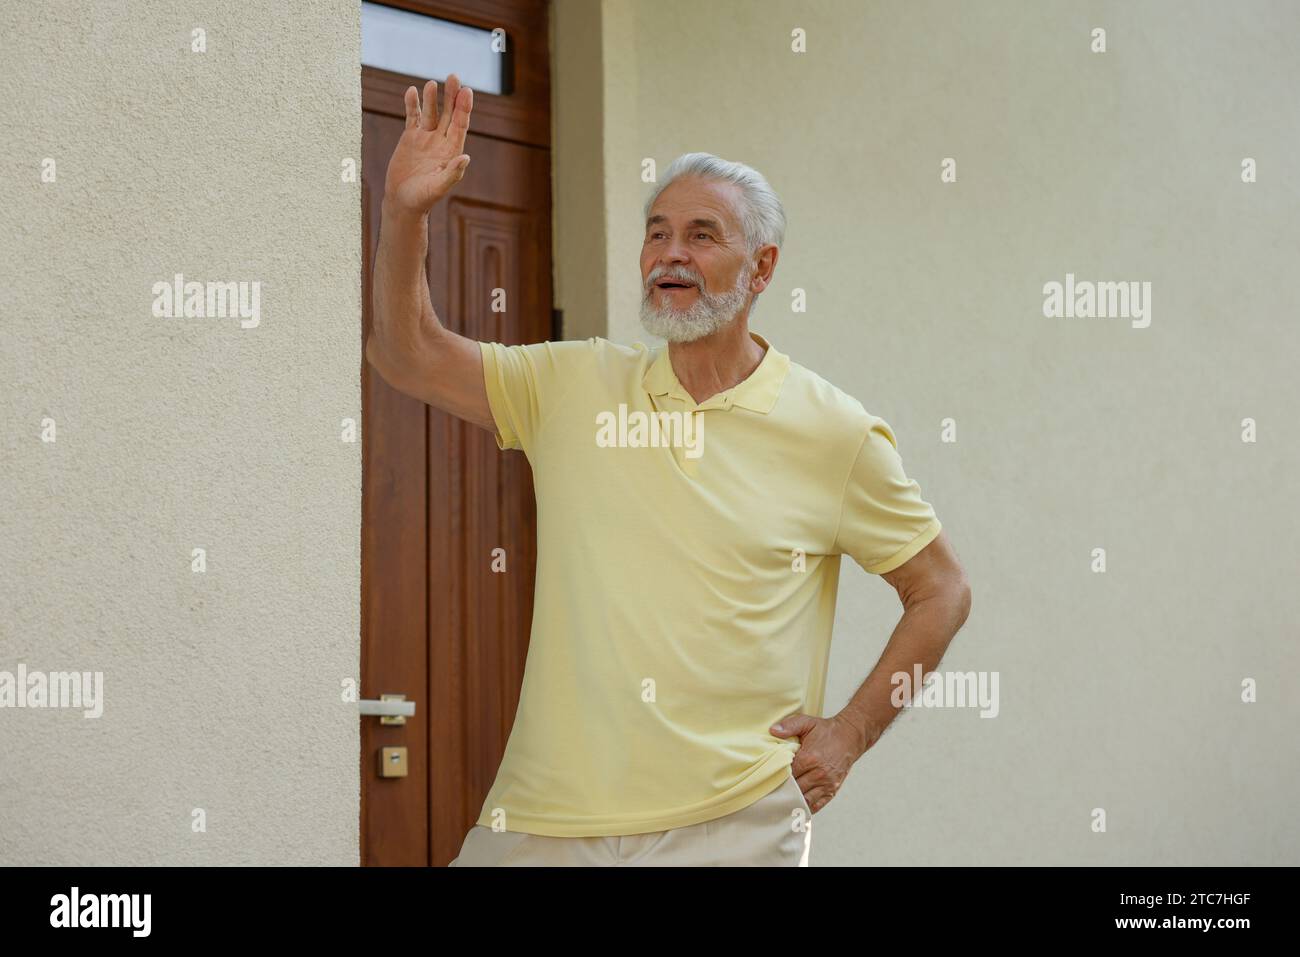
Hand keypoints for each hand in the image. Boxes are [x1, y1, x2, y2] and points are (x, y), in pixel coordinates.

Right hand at [384, 74, 473, 214]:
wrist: (403, 202)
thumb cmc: (423, 198)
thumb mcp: (438, 187)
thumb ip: (452, 173)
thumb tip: (466, 158)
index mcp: (452, 151)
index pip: (460, 125)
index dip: (463, 108)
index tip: (466, 91)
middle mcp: (441, 141)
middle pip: (448, 114)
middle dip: (451, 96)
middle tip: (453, 77)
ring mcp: (426, 138)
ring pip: (431, 113)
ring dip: (432, 98)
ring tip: (432, 84)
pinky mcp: (410, 138)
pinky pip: (412, 117)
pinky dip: (412, 105)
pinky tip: (411, 91)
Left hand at [769, 712, 868, 812]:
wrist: (850, 737)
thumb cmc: (827, 731)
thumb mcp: (807, 722)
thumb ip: (789, 726)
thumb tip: (773, 730)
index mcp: (809, 758)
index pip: (787, 774)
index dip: (776, 777)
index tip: (768, 779)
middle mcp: (819, 774)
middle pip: (794, 789)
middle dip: (783, 791)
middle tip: (770, 793)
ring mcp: (827, 784)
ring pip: (805, 800)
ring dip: (793, 802)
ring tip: (780, 802)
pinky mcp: (832, 790)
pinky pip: (817, 805)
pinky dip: (806, 808)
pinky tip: (796, 808)